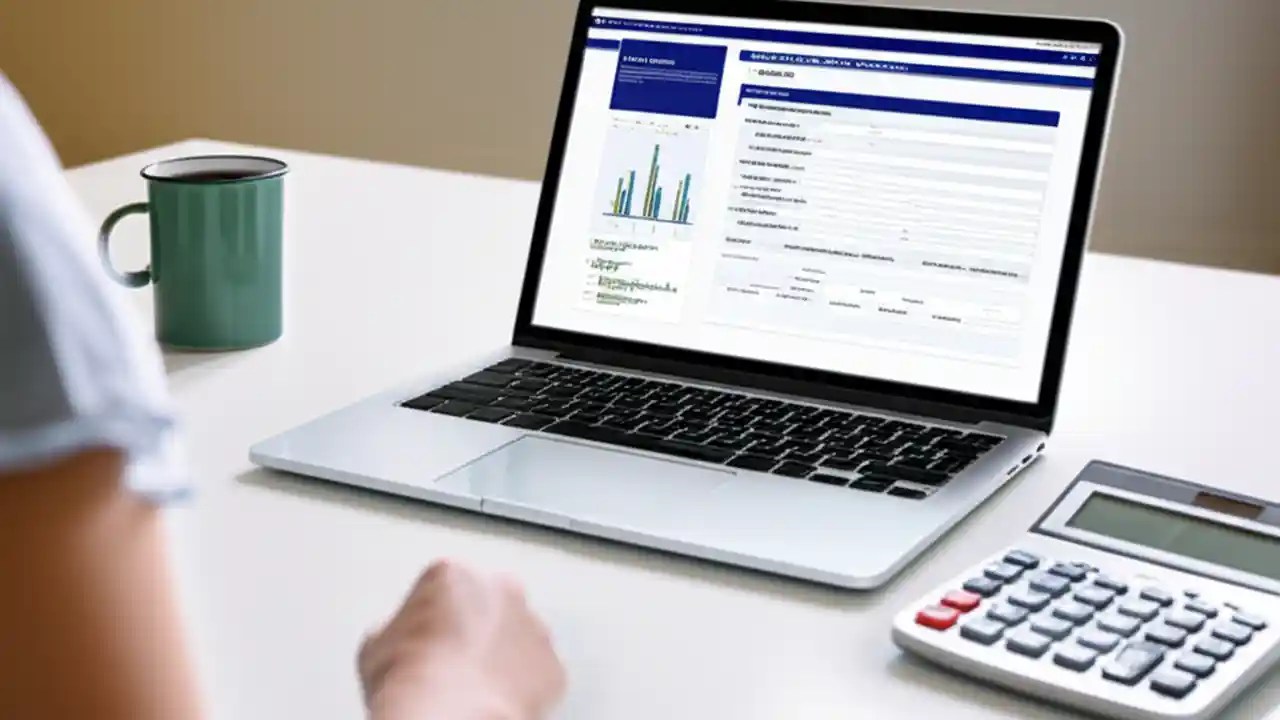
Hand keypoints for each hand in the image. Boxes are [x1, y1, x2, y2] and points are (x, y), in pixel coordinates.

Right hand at [358, 560, 565, 719]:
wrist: (447, 714)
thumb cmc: (408, 680)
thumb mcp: (375, 644)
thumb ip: (397, 626)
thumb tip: (399, 638)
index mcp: (454, 574)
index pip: (444, 588)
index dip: (431, 619)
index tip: (424, 641)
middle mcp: (502, 590)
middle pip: (490, 604)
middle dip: (477, 627)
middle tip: (454, 662)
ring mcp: (534, 628)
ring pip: (518, 638)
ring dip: (503, 656)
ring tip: (474, 687)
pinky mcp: (553, 666)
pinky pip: (537, 675)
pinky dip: (521, 688)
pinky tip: (494, 703)